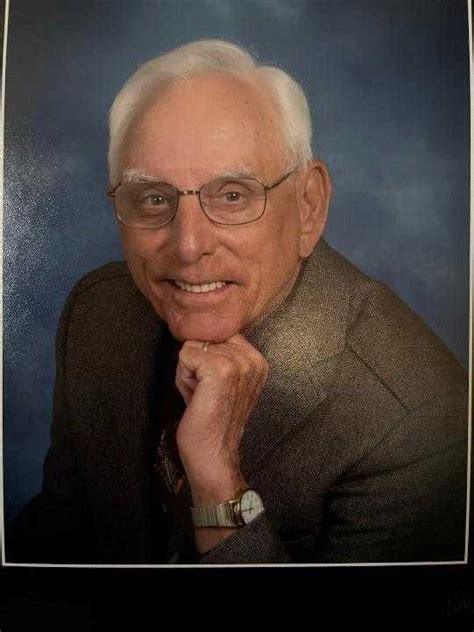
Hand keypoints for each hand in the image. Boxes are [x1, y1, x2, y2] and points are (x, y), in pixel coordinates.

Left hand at [175, 334, 267, 504]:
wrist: (214, 455)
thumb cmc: (213, 420)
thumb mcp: (226, 380)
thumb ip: (221, 356)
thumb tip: (200, 333)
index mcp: (257, 359)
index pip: (218, 334)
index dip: (206, 359)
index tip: (213, 387)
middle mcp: (253, 358)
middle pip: (204, 338)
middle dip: (196, 364)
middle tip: (206, 393)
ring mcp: (238, 363)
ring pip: (192, 346)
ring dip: (189, 372)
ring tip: (202, 396)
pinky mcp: (220, 369)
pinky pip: (185, 355)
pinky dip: (183, 377)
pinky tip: (196, 397)